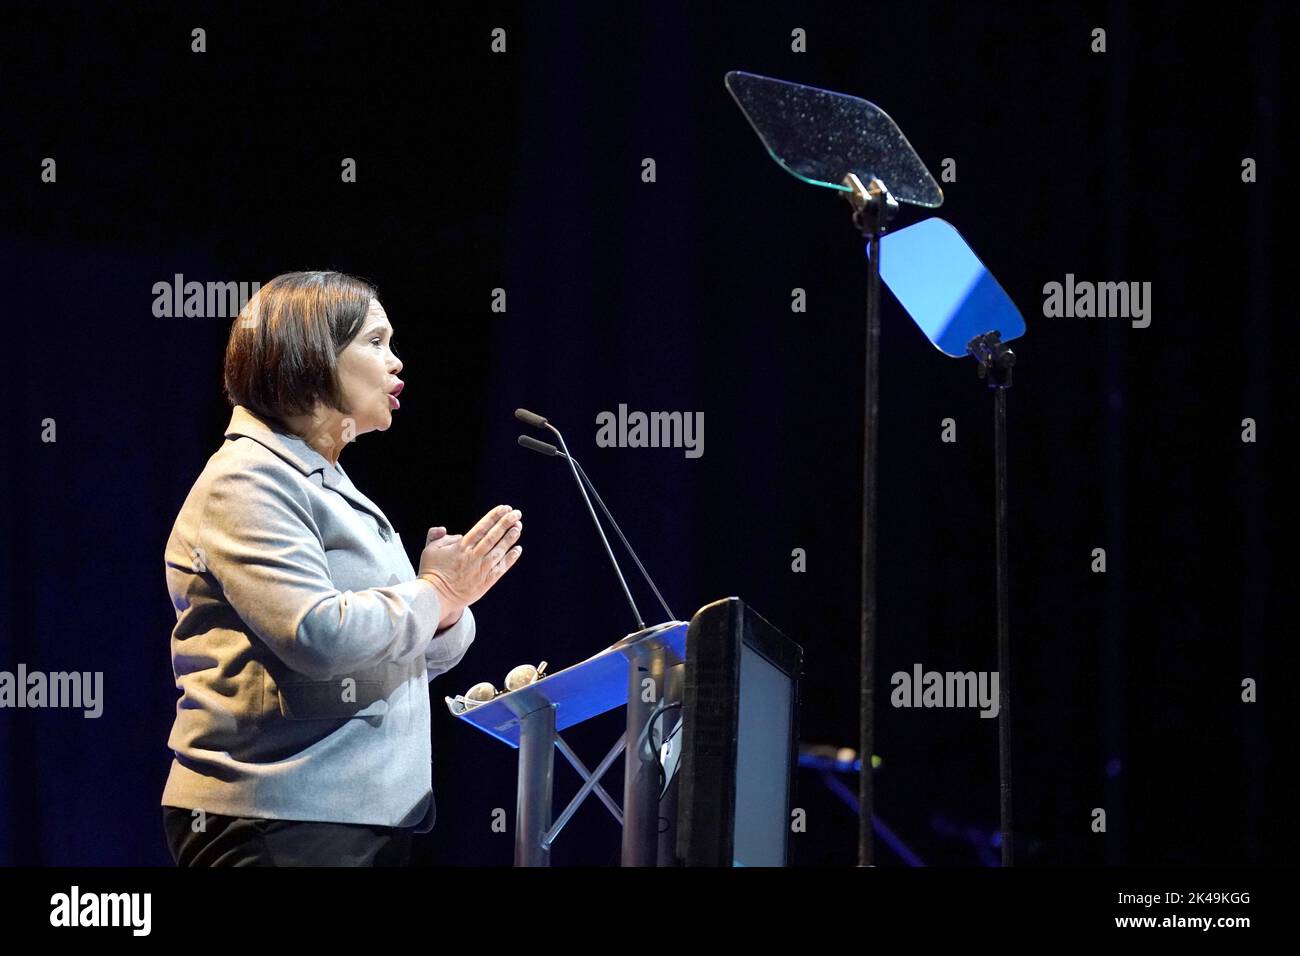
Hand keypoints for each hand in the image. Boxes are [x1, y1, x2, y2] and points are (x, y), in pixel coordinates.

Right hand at [418, 505, 522, 619]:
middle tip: (517, 513)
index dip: (494, 516)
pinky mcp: (484, 583)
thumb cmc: (431, 572)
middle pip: (493, 536)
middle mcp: (473, 557)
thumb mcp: (430, 549)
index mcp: (461, 547)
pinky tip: (518, 550)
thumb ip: (437, 536)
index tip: (505, 508)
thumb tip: (454, 533)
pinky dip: (510, 559)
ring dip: (509, 539)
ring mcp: (480, 570)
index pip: (481, 527)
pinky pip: (500, 569)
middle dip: (506, 523)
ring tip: (518, 527)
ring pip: (499, 551)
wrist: (434, 597)